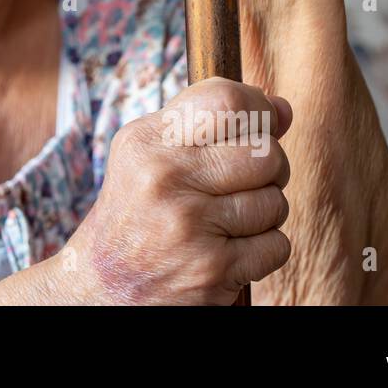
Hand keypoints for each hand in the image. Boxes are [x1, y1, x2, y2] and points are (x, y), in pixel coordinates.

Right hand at [59, 78, 292, 304]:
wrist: (105, 285)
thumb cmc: (138, 211)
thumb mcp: (151, 154)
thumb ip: (210, 124)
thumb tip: (282, 109)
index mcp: (147, 141)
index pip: (228, 102)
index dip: (261, 109)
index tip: (266, 123)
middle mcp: (164, 178)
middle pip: (265, 153)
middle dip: (270, 168)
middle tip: (245, 182)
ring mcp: (189, 225)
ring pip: (276, 202)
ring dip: (264, 214)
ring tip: (228, 221)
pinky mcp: (213, 269)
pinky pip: (277, 245)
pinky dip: (264, 251)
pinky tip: (230, 250)